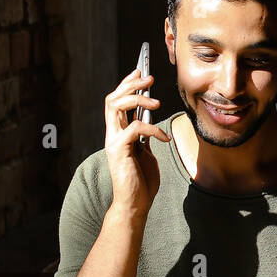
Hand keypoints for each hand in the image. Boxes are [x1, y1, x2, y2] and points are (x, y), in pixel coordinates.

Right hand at [104, 67, 171, 217]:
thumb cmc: (141, 181)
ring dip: (138, 99)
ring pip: (116, 106)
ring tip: (157, 101)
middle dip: (130, 84)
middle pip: (113, 98)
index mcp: (118, 133)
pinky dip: (152, 128)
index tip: (140, 71)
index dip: (127, 84)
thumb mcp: (146, 153)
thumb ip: (145, 137)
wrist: (135, 204)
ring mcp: (113, 142)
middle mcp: (112, 134)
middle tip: (148, 77)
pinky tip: (164, 138)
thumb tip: (151, 122)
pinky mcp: (119, 150)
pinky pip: (135, 129)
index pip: (117, 101)